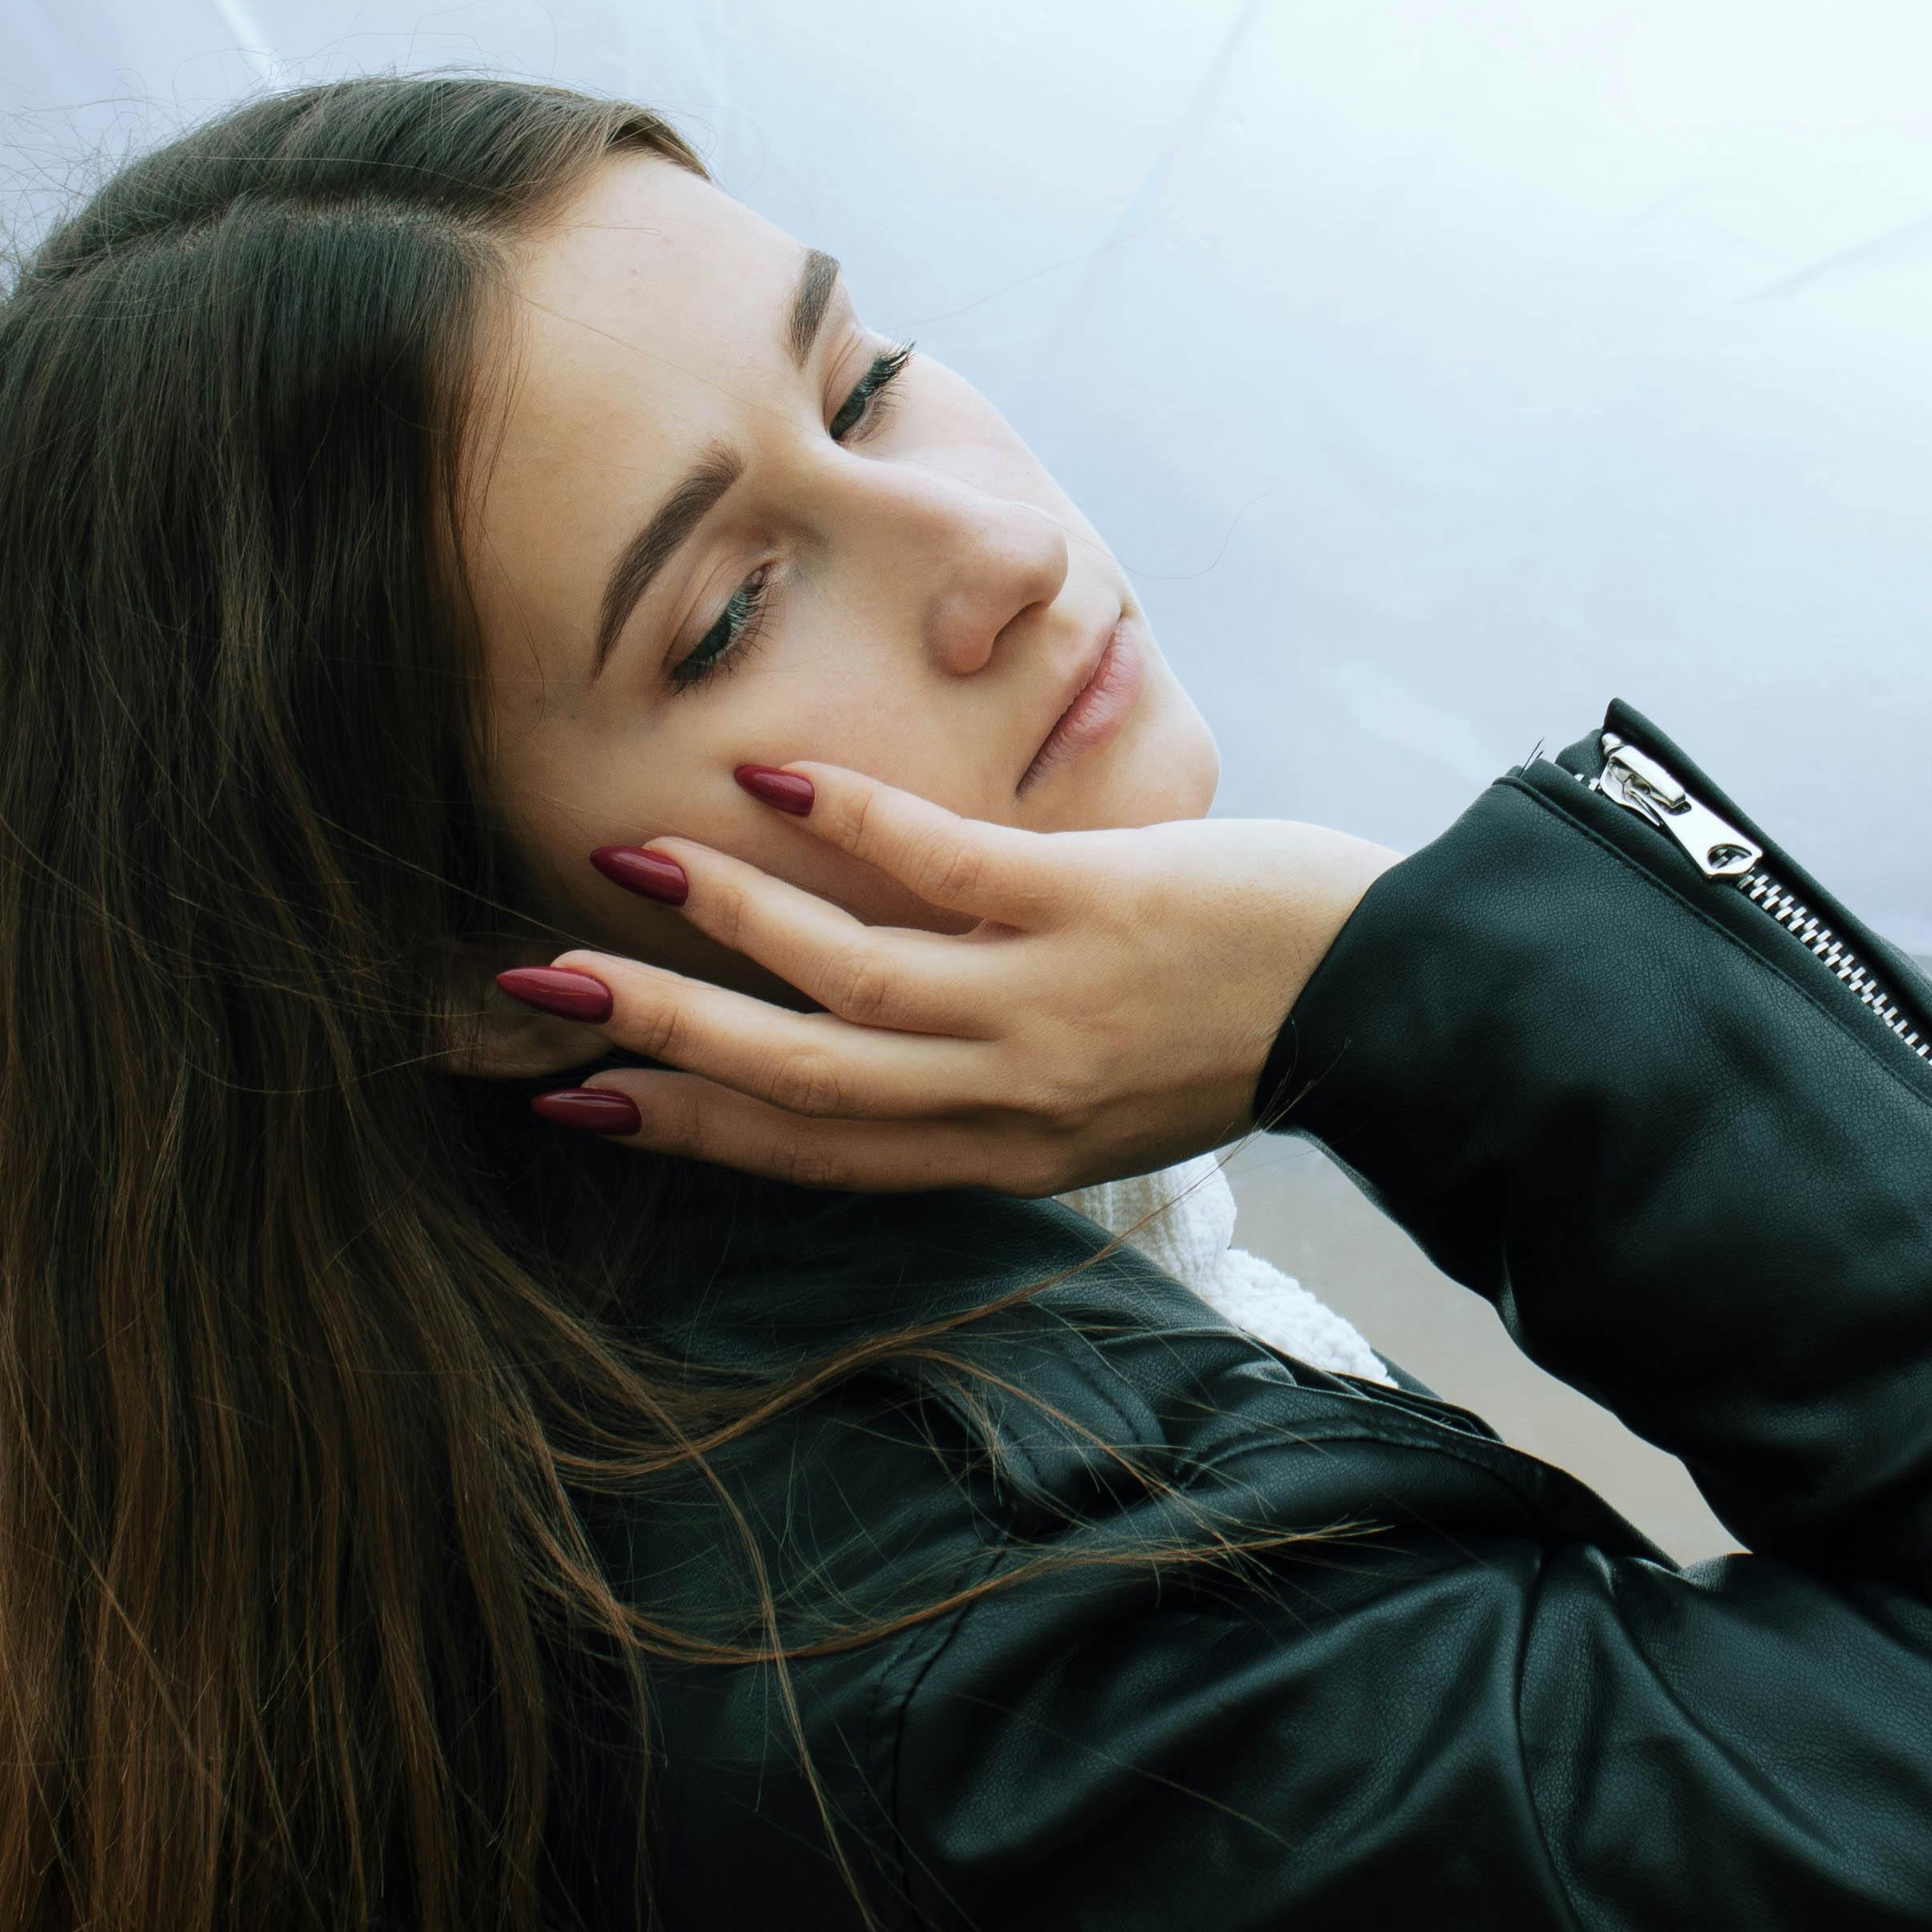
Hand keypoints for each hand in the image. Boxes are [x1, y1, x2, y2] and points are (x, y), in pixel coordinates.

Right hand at [508, 766, 1397, 1193]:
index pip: (812, 1150)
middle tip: (541, 998)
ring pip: (854, 979)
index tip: (578, 1100)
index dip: (686, 1128)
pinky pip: (946, 868)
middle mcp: (1007, 1101)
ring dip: (730, 922)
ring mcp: (1046, 1007)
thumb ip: (981, 1090)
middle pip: (802, 1078)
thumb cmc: (1234, 1037)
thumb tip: (869, 1055)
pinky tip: (772, 776)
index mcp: (999, 1155)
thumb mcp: (1095, 1106)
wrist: (1390, 1001)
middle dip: (665, 1038)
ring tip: (626, 868)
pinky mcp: (1091, 911)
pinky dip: (852, 825)